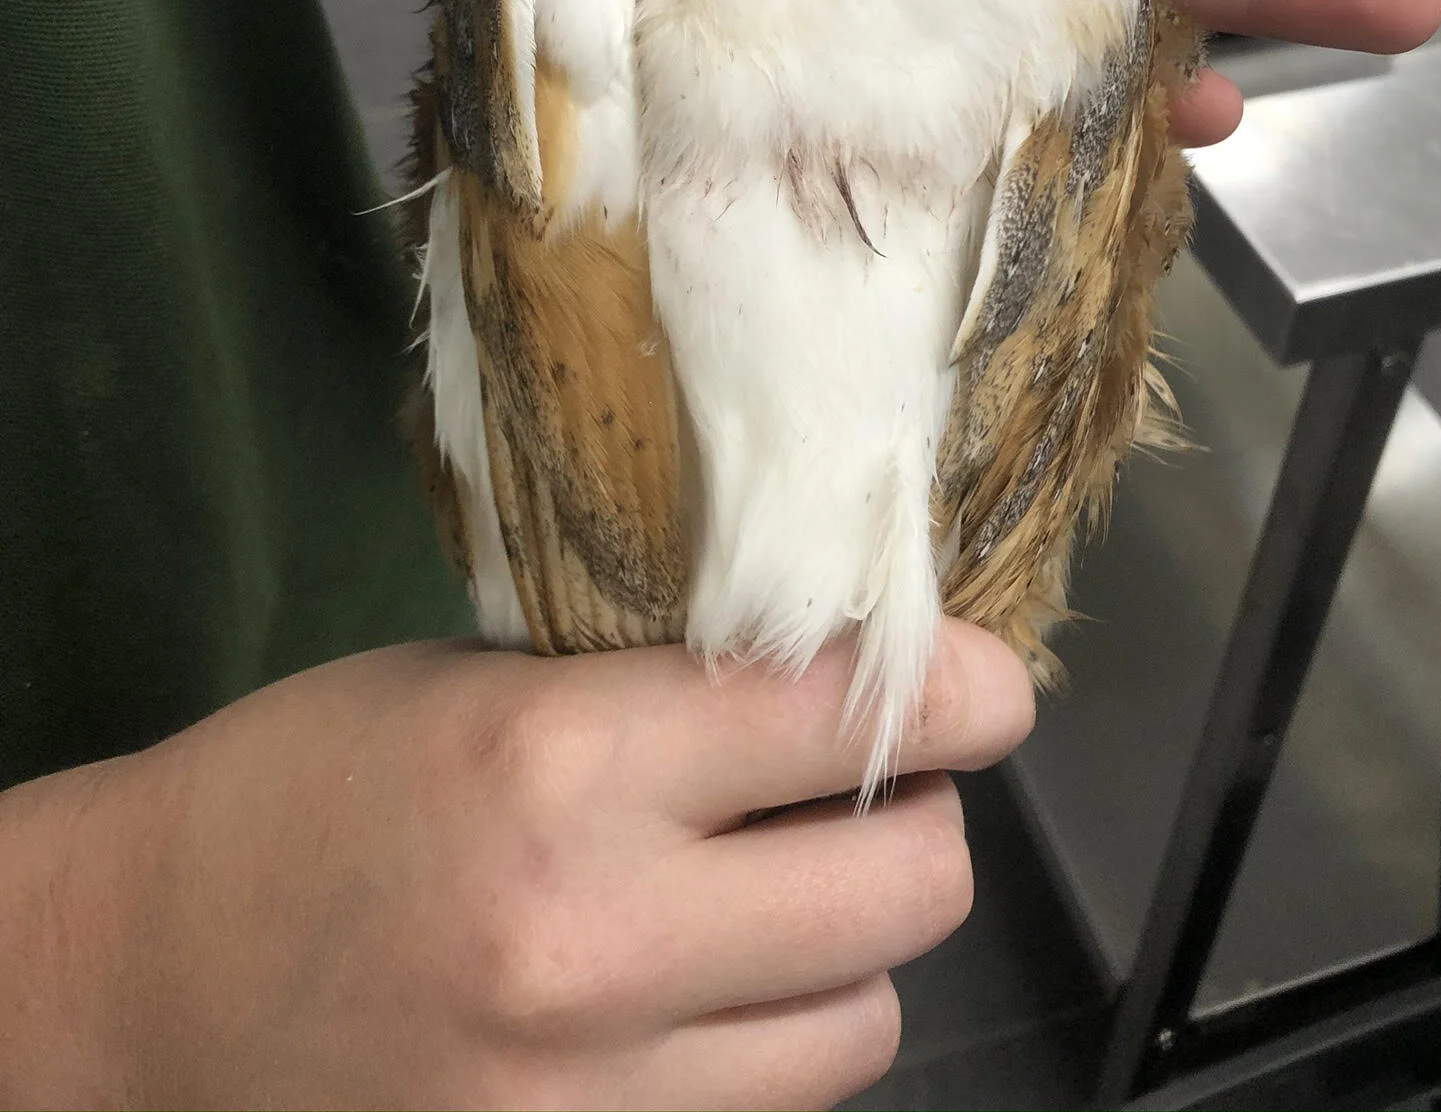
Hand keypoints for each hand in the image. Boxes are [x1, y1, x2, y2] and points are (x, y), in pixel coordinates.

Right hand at [2, 625, 1030, 1109]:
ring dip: (851, 949)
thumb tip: (852, 670)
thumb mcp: (484, 682)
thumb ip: (667, 684)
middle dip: (918, 816)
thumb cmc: (312, 786)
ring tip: (773, 898)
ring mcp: (594, 1100)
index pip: (846, 714)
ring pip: (867, 1024)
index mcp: (561, 765)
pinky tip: (706, 992)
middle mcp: (597, 943)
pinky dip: (775, 1046)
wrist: (150, 983)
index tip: (990, 676)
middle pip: (907, 886)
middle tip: (872, 780)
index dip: (959, 683)